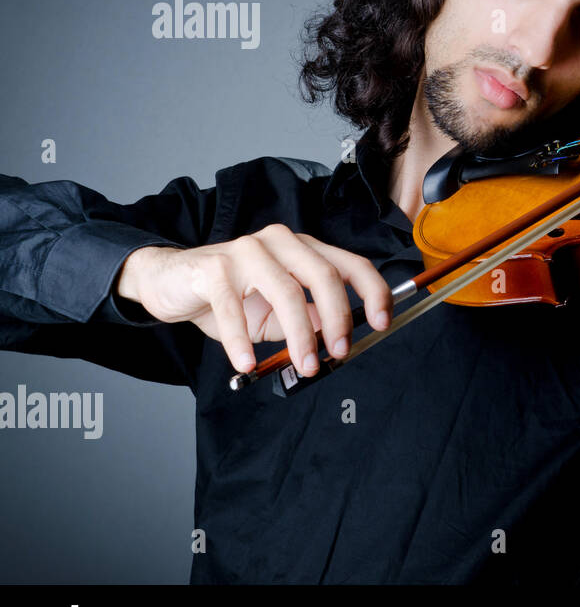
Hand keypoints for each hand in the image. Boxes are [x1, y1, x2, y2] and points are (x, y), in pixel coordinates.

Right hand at [115, 224, 391, 376]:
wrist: (170, 283)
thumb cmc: (229, 297)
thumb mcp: (276, 313)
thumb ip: (309, 319)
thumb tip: (339, 336)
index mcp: (304, 249)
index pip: (352, 264)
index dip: (373, 292)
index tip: (382, 323)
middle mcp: (282, 242)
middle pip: (325, 276)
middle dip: (339, 318)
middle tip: (341, 353)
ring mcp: (248, 249)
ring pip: (287, 291)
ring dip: (300, 335)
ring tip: (305, 364)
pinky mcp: (214, 266)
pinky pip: (234, 307)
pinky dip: (242, 341)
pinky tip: (246, 364)